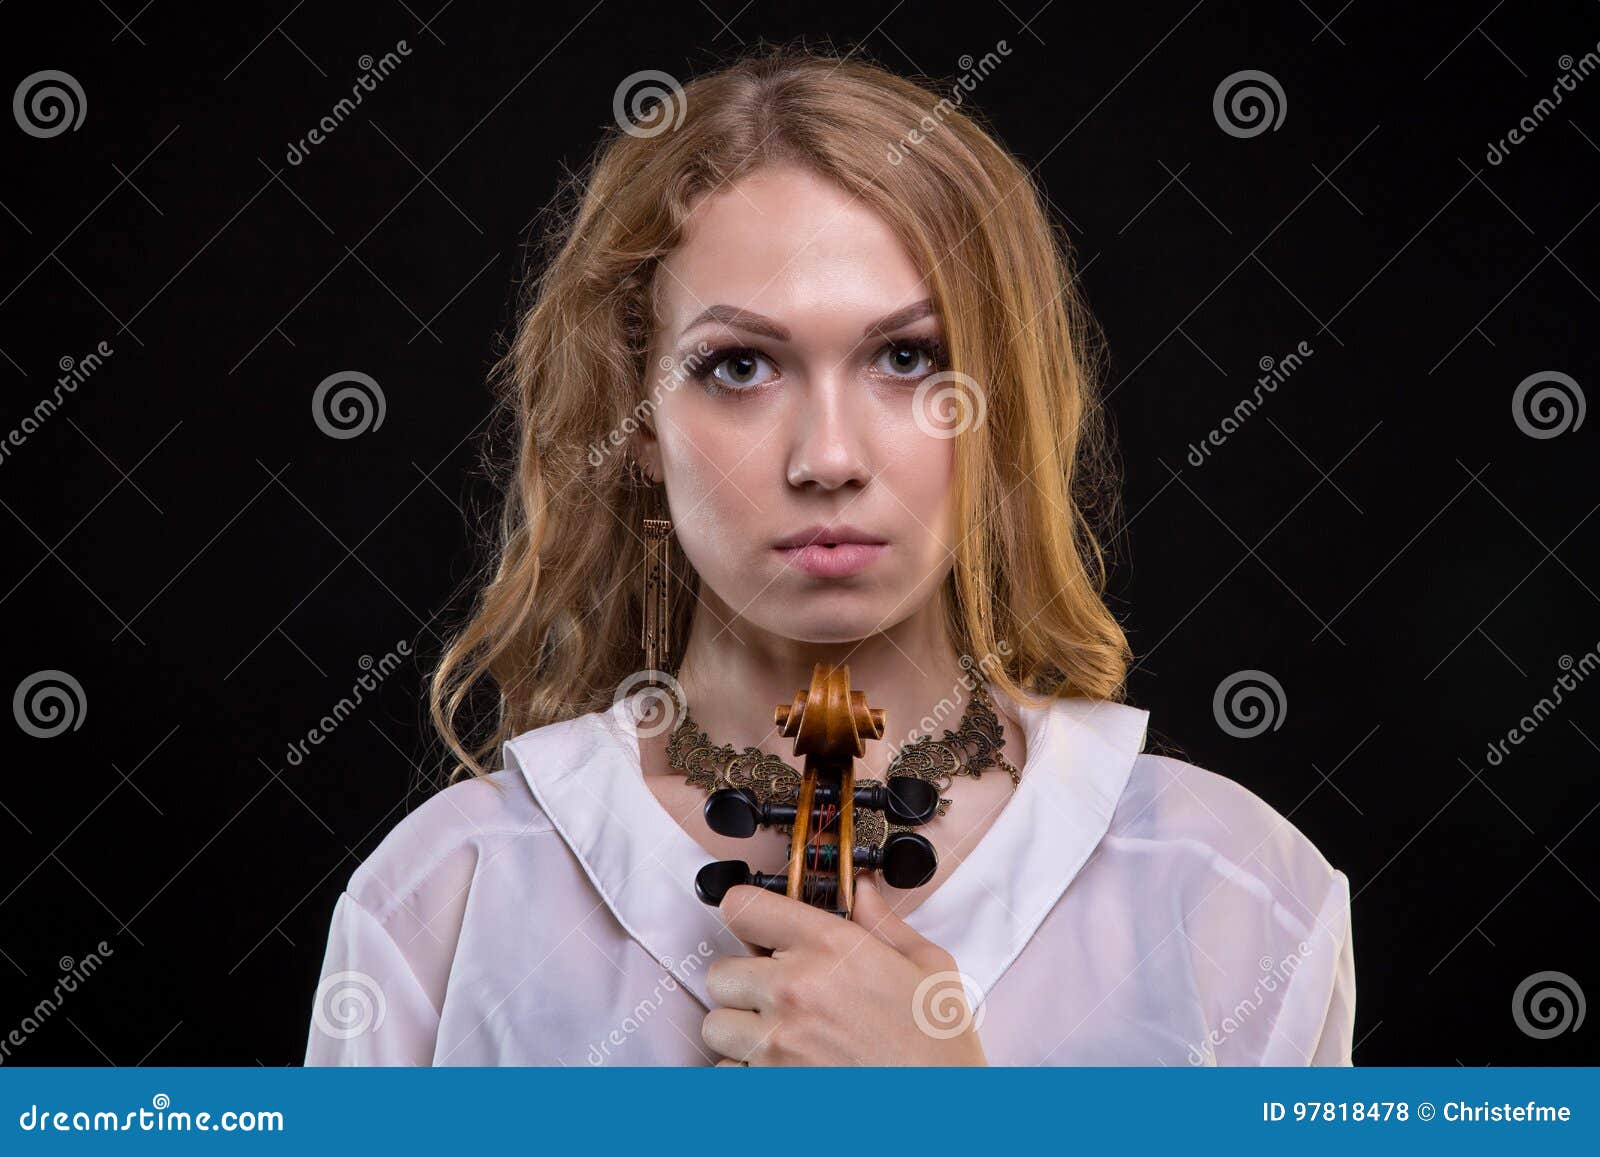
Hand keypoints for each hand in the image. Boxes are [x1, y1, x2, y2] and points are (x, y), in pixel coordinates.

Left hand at [702, 873, 987, 1065]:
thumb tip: (861, 892)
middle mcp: (793, 989)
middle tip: (777, 992)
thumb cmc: (939, 1048)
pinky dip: (745, 1072)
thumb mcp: (928, 966)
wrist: (944, 1112)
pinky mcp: (769, 1086)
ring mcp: (777, 1043)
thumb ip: (883, 922)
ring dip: (740, 1029)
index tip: (758, 926)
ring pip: (717, 1024)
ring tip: (780, 1034)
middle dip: (744, 981)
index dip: (747, 914)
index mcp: (829, 947)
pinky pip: (726, 1071)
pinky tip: (783, 1068)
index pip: (741, 907)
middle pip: (721, 972)